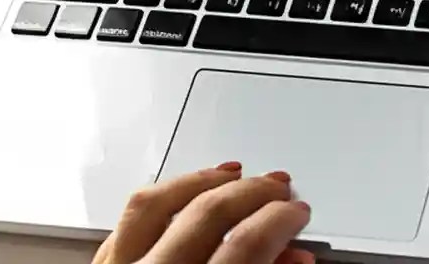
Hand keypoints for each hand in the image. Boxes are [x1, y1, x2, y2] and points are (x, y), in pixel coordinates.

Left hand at [92, 162, 314, 263]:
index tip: (298, 213)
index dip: (283, 221)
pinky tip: (188, 188)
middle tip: (280, 188)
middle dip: (254, 193)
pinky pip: (129, 215)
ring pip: (157, 202)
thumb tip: (295, 255)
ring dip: (203, 180)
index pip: (247, 244)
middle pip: (209, 213)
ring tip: (236, 173)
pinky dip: (165, 193)